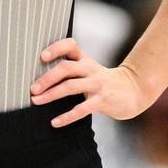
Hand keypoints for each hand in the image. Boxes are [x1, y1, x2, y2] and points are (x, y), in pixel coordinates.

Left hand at [30, 37, 152, 125]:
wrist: (134, 91)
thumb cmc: (105, 82)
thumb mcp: (90, 70)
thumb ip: (72, 70)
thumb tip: (41, 79)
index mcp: (85, 60)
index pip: (71, 45)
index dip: (56, 48)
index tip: (42, 56)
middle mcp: (91, 69)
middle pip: (66, 67)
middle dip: (46, 78)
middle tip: (32, 89)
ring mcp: (98, 84)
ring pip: (70, 86)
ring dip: (51, 94)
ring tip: (36, 101)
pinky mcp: (103, 100)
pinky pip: (82, 109)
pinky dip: (67, 117)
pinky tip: (55, 122)